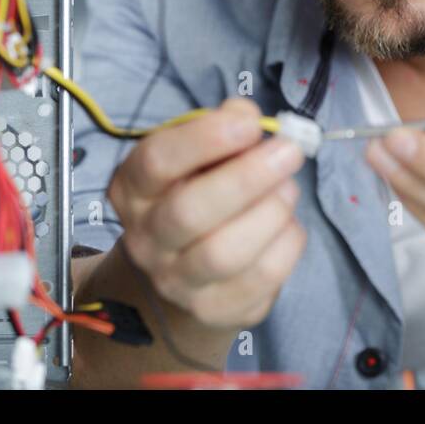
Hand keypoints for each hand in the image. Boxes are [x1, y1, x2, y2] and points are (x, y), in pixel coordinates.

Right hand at [107, 97, 306, 331]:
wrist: (182, 273)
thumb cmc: (197, 193)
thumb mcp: (198, 154)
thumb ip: (222, 126)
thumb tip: (247, 115)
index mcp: (135, 189)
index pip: (156, 162)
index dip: (205, 138)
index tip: (250, 124)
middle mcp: (147, 238)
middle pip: (189, 212)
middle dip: (248, 177)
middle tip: (289, 152)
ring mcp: (178, 280)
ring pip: (224, 253)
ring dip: (270, 212)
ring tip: (288, 189)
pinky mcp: (216, 308)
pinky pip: (261, 277)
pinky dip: (287, 243)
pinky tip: (288, 224)